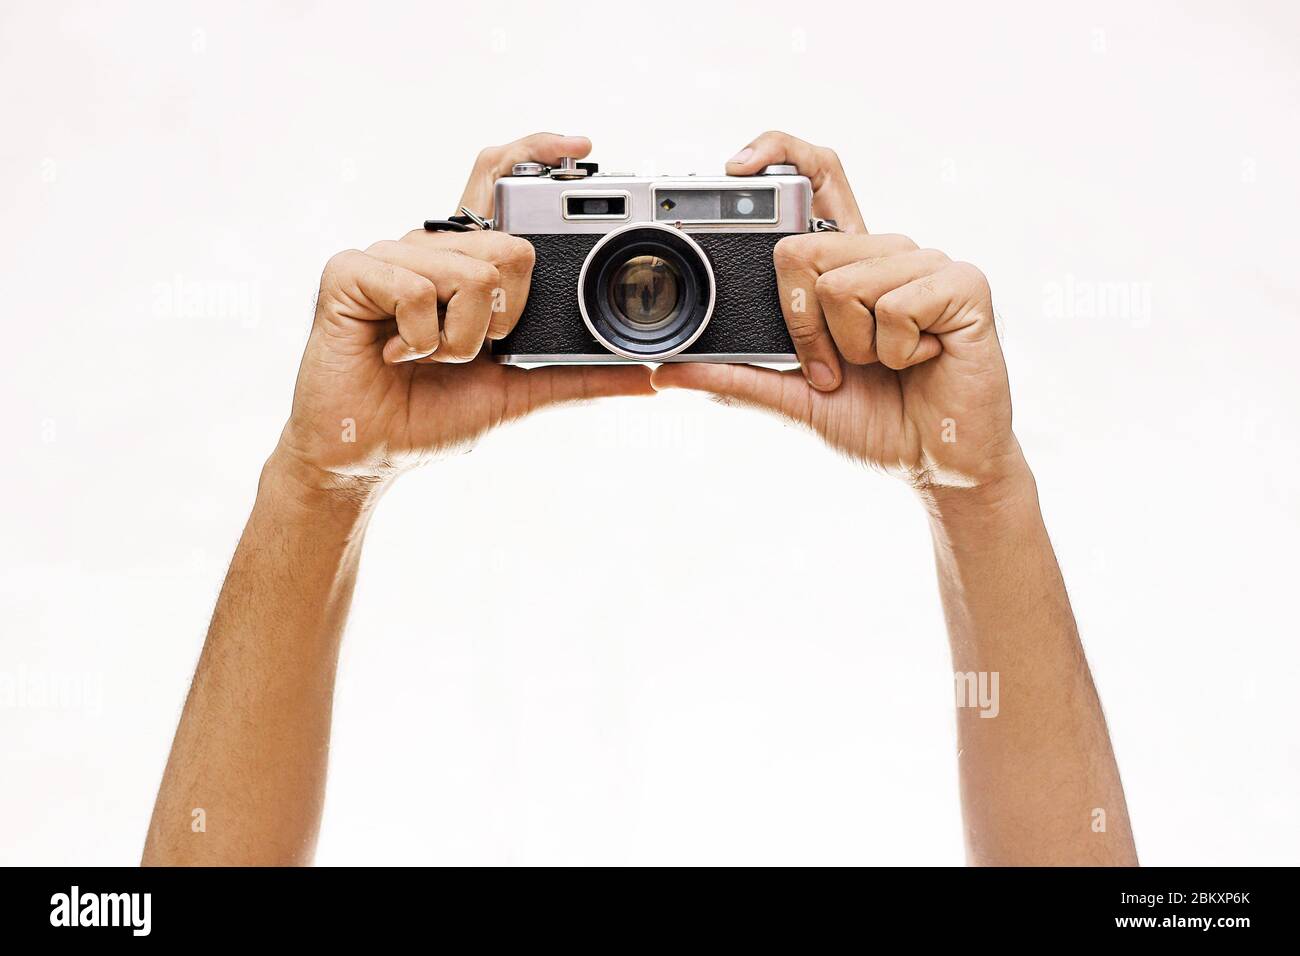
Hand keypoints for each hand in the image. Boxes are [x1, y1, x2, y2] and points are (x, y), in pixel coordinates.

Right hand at [277, 133, 652, 488]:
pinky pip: (418, 290)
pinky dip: (420, 342)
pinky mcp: (350, 271)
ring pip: (470, 274)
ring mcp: (388, 255)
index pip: (499, 180)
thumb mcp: (519, 394)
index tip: (581, 145)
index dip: (536, 152)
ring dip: (459, 341)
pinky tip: (394, 355)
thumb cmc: (431, 415)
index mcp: (465, 263)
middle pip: (508, 244)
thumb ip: (577, 378)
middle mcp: (429, 248)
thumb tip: (648, 375)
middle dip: (504, 318)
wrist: (369, 453)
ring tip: (426, 358)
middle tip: (470, 349)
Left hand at [654, 131, 1018, 489]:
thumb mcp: (796, 399)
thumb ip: (737, 378)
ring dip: (857, 349)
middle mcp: (885, 250)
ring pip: (844, 286)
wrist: (938, 462)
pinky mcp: (964, 283)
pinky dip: (899, 353)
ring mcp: (927, 262)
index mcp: (849, 264)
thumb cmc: (878, 421)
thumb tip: (666, 373)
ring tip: (890, 364)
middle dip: (805, 328)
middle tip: (839, 367)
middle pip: (802, 250)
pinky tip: (924, 359)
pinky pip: (894, 307)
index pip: (817, 176)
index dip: (780, 152)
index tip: (734, 163)